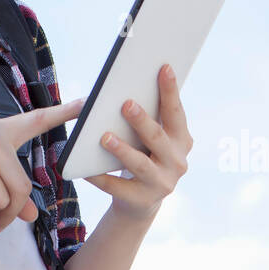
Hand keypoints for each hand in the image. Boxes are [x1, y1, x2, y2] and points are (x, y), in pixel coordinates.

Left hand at [85, 65, 192, 220]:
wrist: (140, 202)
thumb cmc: (145, 156)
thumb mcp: (152, 139)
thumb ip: (150, 117)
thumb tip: (129, 85)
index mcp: (182, 141)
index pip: (176, 113)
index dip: (170, 91)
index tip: (164, 68)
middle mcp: (177, 162)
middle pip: (158, 139)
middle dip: (142, 121)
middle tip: (126, 104)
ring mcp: (162, 184)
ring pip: (140, 164)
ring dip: (122, 150)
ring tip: (104, 137)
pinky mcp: (142, 201)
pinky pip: (117, 187)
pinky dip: (101, 178)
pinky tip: (86, 169)